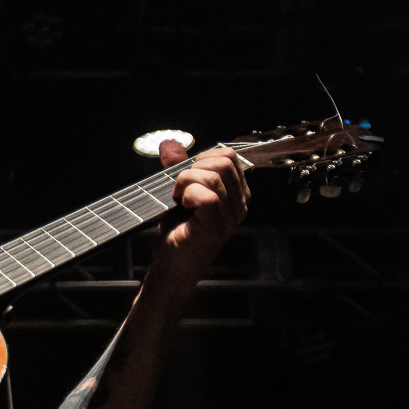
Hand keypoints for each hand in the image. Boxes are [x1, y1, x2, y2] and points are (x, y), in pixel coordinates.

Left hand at [153, 140, 250, 287]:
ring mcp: (230, 217)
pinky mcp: (215, 227)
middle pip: (223, 162)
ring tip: (178, 198)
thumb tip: (169, 144)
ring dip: (185, 181)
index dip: (202, 158)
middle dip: (193, 168)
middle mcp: (239, 204)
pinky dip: (188, 194)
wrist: (171, 264)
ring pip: (212, 176)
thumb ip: (178, 167)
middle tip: (179, 188)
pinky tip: (182, 204)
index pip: (229, 156)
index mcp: (237, 193)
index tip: (186, 176)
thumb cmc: (178, 231)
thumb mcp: (179, 192)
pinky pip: (207, 196)